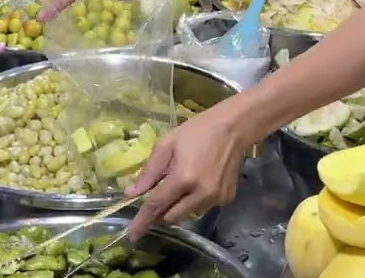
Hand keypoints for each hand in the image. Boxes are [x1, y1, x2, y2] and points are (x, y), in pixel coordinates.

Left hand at [125, 104, 249, 239]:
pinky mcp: (226, 199)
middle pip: (171, 217)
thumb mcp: (167, 144)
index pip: (156, 206)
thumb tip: (131, 194)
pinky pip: (203, 208)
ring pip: (187, 214)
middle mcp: (201, 193)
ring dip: (178, 206)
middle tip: (156, 198)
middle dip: (159, 213)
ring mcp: (216, 198)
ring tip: (183, 182)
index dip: (142, 221)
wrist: (233, 128)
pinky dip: (195, 201)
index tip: (132, 235)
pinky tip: (199, 182)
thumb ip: (149, 171)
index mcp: (183, 178)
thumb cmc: (197, 131)